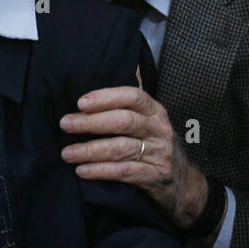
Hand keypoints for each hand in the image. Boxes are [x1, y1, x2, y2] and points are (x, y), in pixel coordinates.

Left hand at [60, 85, 209, 232]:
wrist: (182, 184)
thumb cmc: (156, 146)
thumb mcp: (150, 120)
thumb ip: (134, 99)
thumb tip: (129, 63)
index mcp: (155, 111)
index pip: (133, 96)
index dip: (106, 97)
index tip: (80, 102)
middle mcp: (159, 129)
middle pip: (124, 121)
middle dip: (92, 122)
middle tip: (66, 124)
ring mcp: (160, 153)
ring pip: (122, 148)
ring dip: (91, 150)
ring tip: (67, 153)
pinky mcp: (156, 177)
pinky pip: (125, 172)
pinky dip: (102, 171)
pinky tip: (83, 171)